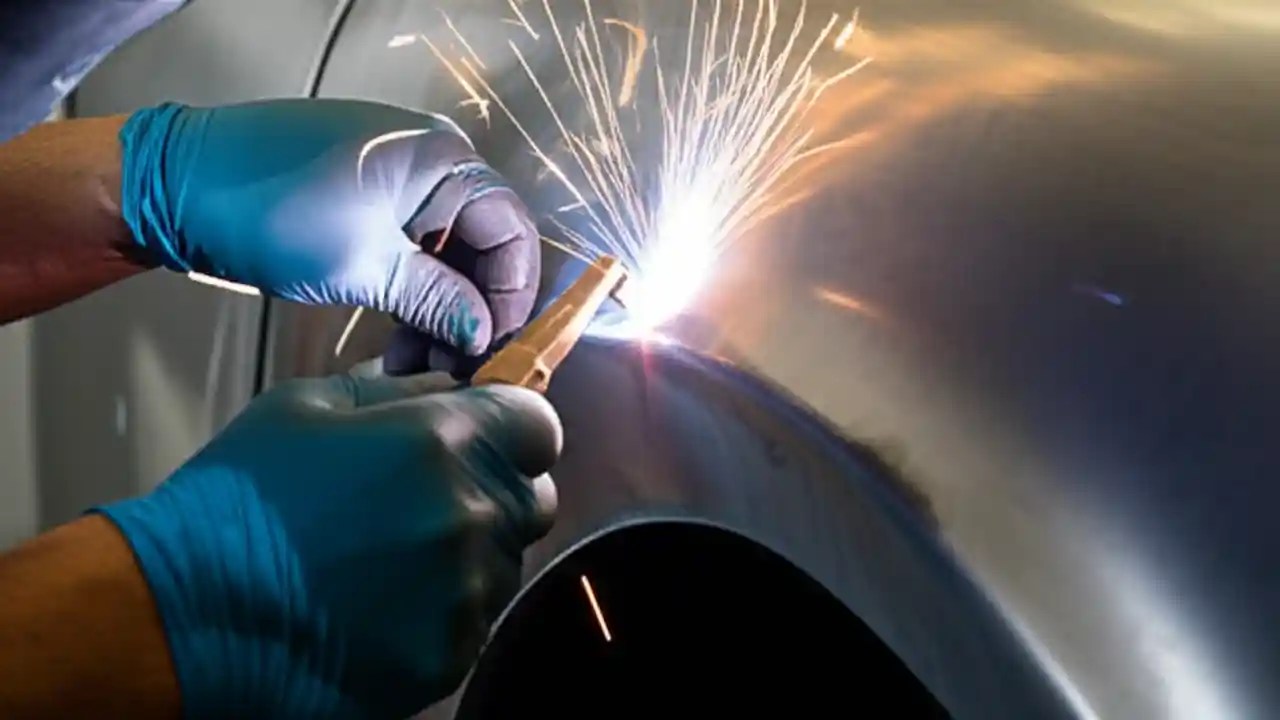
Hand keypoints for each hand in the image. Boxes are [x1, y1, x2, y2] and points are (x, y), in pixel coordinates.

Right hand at [97, 373, 560, 718]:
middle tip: (428, 499)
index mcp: (442, 442)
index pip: (539, 425)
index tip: (485, 439)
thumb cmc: (237, 503)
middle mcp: (470, 515)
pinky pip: (475, 619)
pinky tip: (382, 602)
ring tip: (391, 557)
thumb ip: (398, 392)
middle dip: (495, 489)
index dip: (513, 429)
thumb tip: (450, 389)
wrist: (186, 616)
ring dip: (471, 552)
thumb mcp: (307, 406)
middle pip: (533, 496)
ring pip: (506, 562)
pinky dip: (446, 609)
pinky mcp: (450, 654)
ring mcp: (465, 592)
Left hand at [119, 99, 539, 354]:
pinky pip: (412, 249)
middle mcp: (431, 163)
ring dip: (439, 311)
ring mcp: (398, 180)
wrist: (176, 183)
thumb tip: (482, 336)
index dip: (510, 299)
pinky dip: (412, 292)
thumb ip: (437, 302)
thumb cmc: (272, 212)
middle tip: (451, 370)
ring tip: (416, 367)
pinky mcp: (367, 200)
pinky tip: (397, 341)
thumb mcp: (364, 266)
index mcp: (444, 163)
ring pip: (447, 255)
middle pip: (483, 247)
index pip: (513, 234)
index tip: (490, 351)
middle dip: (471, 312)